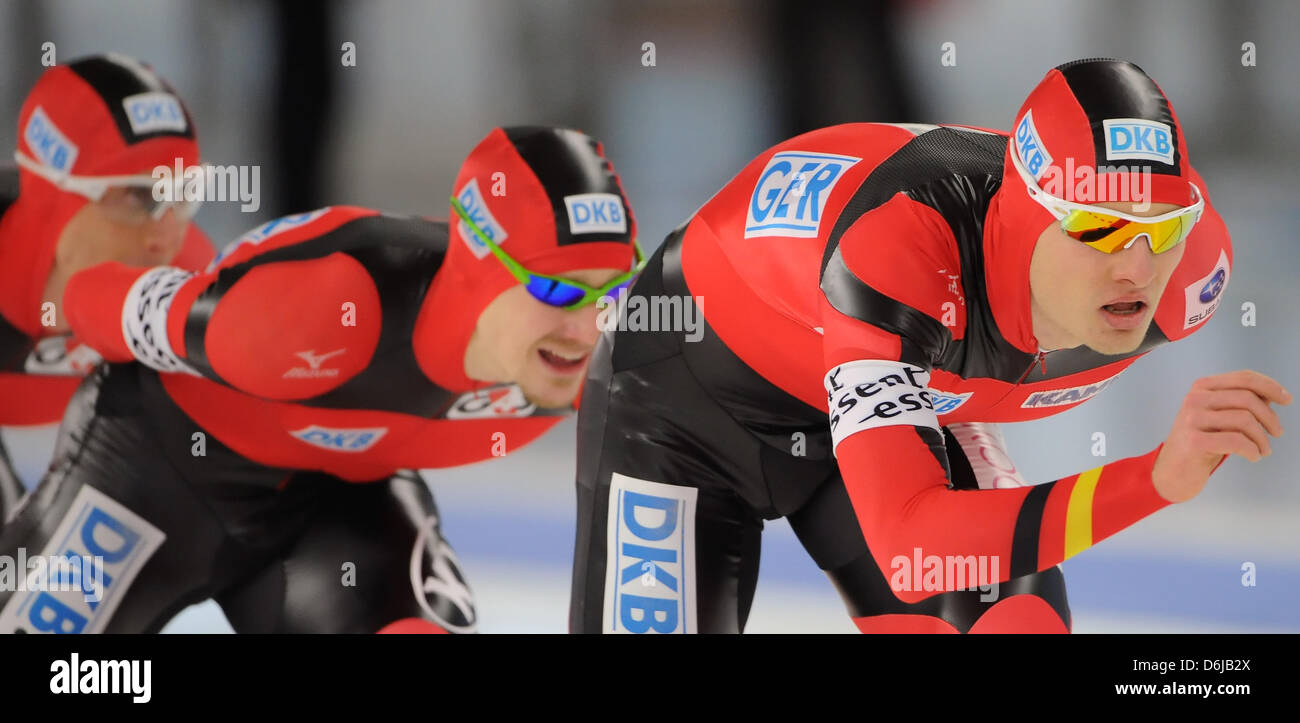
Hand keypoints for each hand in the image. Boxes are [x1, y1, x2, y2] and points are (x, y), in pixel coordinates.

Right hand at [1152, 370, 1289, 502]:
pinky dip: (1252, 450)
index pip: (1243, 378)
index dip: (1270, 386)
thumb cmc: (1200, 444)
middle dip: (1270, 417)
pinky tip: (1253, 456)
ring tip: (1264, 450)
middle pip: (1247, 398)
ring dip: (1262, 439)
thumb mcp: (1218, 418)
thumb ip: (1240, 403)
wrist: (1172, 472)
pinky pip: (1237, 441)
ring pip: (1245, 420)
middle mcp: (1194, 399)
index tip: (1286, 399)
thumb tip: (1271, 394)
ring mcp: (1192, 419)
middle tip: (1277, 433)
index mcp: (1201, 388)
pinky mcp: (1194, 441)